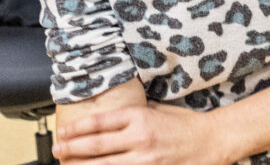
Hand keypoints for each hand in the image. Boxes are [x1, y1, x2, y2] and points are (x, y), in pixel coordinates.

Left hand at [53, 102, 233, 164]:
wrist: (213, 141)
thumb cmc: (185, 124)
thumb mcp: (157, 109)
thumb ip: (132, 113)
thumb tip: (108, 116)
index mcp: (140, 117)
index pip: (99, 123)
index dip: (76, 129)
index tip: (62, 132)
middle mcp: (140, 139)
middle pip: (97, 146)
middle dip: (72, 149)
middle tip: (57, 150)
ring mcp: (146, 160)